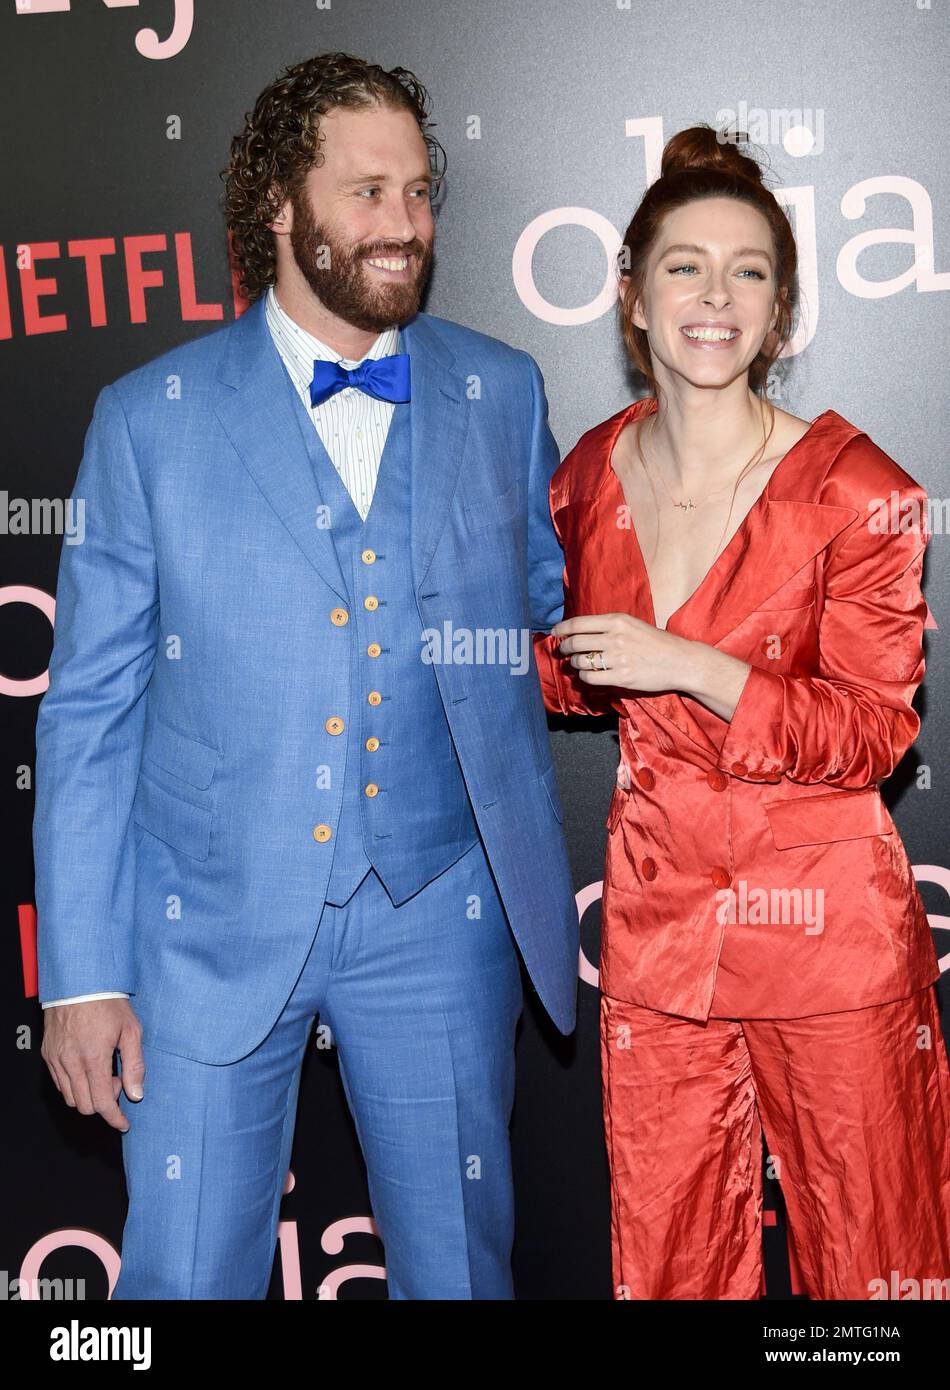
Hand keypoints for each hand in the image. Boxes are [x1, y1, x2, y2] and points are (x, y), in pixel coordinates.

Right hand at [41, 998, 144, 1132]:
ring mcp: (56, 1059)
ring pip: (70, 1097)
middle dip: (104, 1103)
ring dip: (88, 1095)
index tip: (123, 1123)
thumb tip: (136, 1094)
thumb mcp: (131, 1030)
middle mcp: (71, 1062)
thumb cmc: (108, 1002)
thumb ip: (134, 1065)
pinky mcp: (48, 1055)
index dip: (114, 1118)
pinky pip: (59, 1083)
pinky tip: (87, 1069)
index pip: (102, 1103)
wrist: (79, 981)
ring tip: (103, 1072)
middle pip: (85, 1105)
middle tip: (118, 1082)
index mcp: (94, 1058)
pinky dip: (74, 1085)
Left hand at [552, 612, 692, 693]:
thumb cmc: (657, 643)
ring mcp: (618, 658)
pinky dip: (584, 677)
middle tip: (562, 651)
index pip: (578, 623)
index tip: (555, 633)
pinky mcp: (621, 677)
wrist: (680, 661)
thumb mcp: (633, 625)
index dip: (562, 629)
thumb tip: (581, 631)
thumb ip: (609, 627)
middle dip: (564, 648)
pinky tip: (588, 675)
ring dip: (575, 663)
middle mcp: (615, 638)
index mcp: (617, 621)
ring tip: (578, 663)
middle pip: (575, 643)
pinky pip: (590, 678)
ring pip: (580, 661)